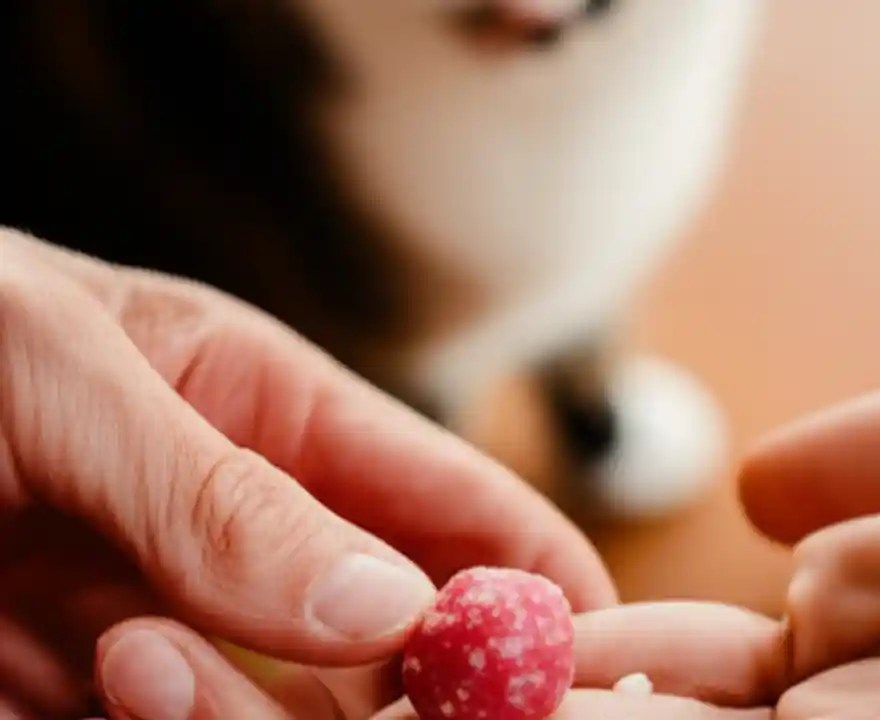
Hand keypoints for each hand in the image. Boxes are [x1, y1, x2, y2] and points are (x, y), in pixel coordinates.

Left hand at [0, 230, 614, 717]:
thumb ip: (224, 487)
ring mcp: (154, 628)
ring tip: (107, 655)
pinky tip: (70, 689)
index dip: (537, 580)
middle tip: (343, 698)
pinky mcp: (62, 696)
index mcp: (279, 422)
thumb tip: (390, 602)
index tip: (584, 652)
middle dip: (392, 688)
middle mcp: (241, 540)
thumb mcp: (62, 369)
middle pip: (388, 647)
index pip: (462, 507)